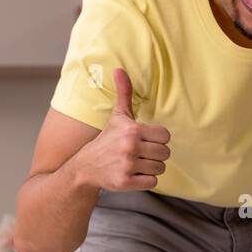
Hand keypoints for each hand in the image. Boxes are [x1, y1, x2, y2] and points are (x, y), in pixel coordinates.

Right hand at [74, 68, 170, 191]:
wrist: (86, 166)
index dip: (158, 139)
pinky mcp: (125, 182)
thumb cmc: (108, 139)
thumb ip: (124, 93)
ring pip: (160, 168)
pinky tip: (133, 174)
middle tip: (141, 154)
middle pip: (165, 153)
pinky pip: (152, 182)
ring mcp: (127, 165)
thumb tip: (119, 69)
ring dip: (151, 168)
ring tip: (137, 164)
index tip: (145, 141)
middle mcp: (130, 147)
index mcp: (132, 129)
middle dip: (155, 155)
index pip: (165, 136)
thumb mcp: (118, 116)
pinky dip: (145, 180)